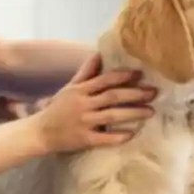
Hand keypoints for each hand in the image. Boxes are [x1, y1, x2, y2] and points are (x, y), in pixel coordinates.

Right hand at [34, 54, 155, 152]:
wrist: (40, 133)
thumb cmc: (57, 108)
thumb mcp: (69, 88)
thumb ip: (85, 73)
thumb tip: (98, 54)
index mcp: (80, 90)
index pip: (105, 80)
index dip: (123, 76)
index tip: (140, 74)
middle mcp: (83, 104)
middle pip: (112, 96)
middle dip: (135, 94)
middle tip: (154, 93)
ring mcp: (84, 122)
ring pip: (112, 115)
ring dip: (133, 113)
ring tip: (150, 111)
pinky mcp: (84, 139)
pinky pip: (105, 138)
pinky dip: (119, 136)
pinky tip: (133, 133)